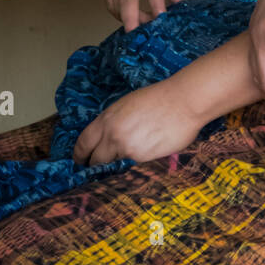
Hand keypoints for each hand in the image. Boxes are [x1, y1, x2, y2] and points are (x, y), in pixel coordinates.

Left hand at [72, 79, 204, 166]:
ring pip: (114, 165)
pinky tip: (143, 156)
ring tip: (128, 158)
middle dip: (96, 165)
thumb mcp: (128, 105)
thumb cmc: (159, 98)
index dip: (79, 155)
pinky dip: (134, 164)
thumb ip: (113, 122)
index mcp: (107, 119)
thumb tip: (105, 139)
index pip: (83, 143)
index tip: (80, 161)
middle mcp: (113, 136)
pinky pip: (131, 167)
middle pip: (95, 160)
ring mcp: (127, 149)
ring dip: (118, 164)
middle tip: (99, 167)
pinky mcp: (142, 159)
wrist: (184, 102)